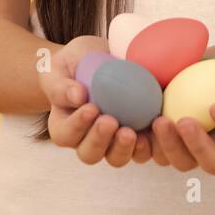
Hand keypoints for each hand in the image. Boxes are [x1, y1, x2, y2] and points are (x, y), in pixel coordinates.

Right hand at [41, 35, 158, 167]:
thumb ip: (62, 84)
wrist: (100, 56)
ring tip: (131, 132)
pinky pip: (144, 150)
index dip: (77, 126)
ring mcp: (113, 141)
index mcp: (64, 126)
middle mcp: (87, 139)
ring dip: (124, 148)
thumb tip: (78, 96)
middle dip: (100, 141)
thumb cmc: (74, 62)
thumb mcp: (60, 67)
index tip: (91, 107)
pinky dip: (150, 144)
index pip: (65, 135)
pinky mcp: (137, 136)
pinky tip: (154, 128)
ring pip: (117, 158)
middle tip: (110, 121)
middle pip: (90, 154)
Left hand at [148, 41, 214, 174]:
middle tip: (183, 122)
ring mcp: (195, 149)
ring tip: (159, 121)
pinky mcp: (171, 141)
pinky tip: (136, 129)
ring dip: (169, 147)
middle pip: (213, 162)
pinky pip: (157, 153)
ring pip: (182, 162)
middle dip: (197, 146)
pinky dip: (146, 145)